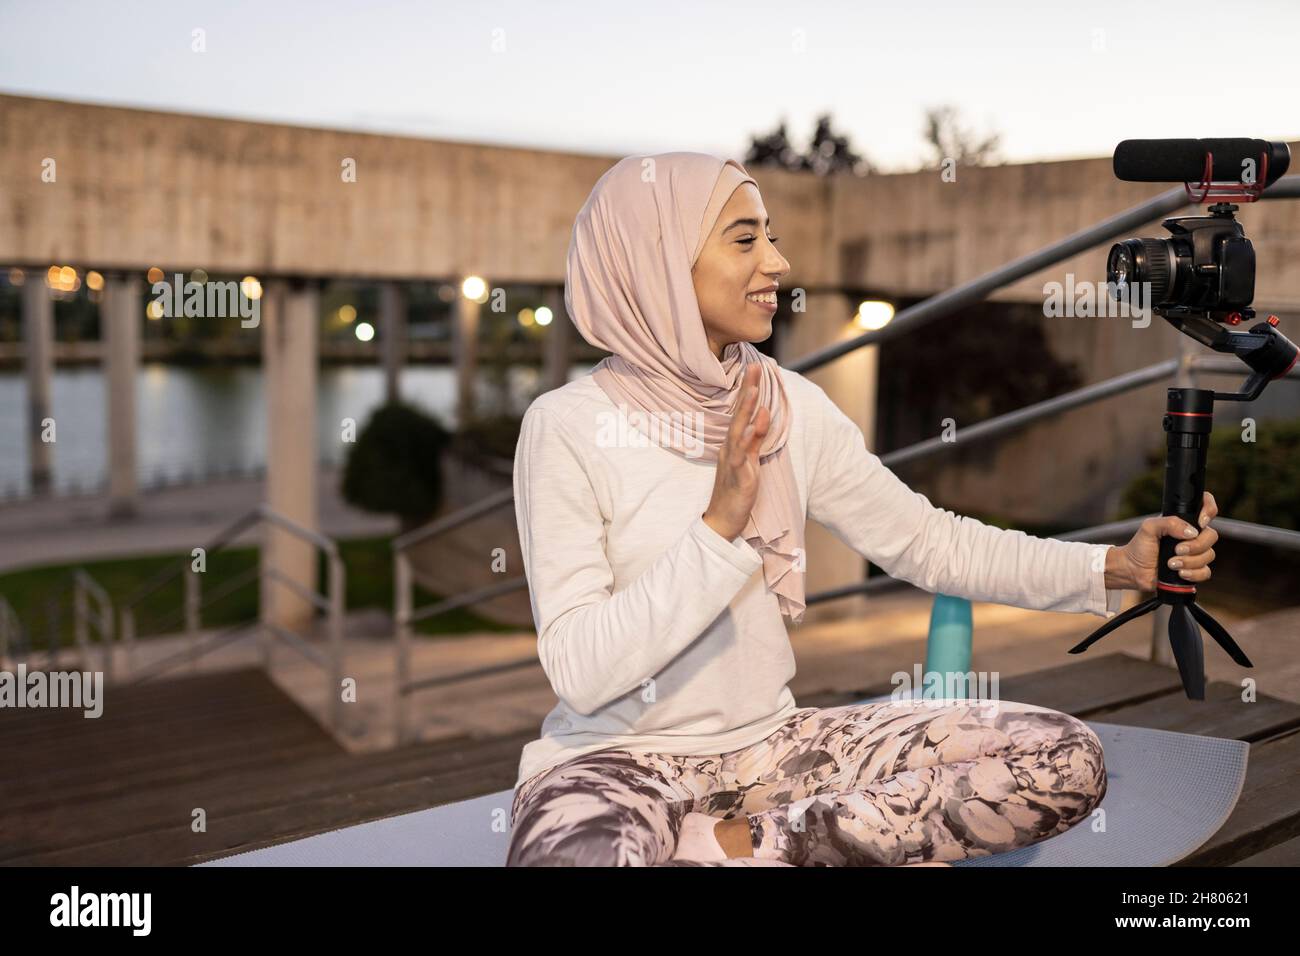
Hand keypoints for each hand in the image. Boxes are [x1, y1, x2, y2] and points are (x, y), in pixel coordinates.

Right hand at [702, 364, 768, 540]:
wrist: (721, 521)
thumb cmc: (734, 491)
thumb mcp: (749, 460)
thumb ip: (756, 438)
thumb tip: (763, 413)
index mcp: (733, 444)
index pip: (741, 413)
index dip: (748, 390)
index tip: (754, 368)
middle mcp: (729, 448)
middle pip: (738, 414)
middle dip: (747, 390)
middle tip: (754, 367)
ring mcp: (732, 461)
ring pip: (738, 430)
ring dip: (745, 409)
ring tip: (753, 389)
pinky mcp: (737, 476)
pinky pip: (741, 455)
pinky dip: (748, 439)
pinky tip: (755, 425)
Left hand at [1106, 491, 1218, 590]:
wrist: (1133, 570)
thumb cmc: (1140, 546)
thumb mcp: (1149, 528)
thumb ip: (1168, 523)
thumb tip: (1191, 531)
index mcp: (1184, 523)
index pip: (1206, 507)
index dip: (1209, 511)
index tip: (1200, 522)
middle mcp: (1192, 537)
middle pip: (1211, 536)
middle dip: (1196, 545)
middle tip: (1177, 550)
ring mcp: (1195, 554)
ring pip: (1209, 555)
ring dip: (1190, 561)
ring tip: (1171, 564)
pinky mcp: (1193, 570)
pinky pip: (1205, 572)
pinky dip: (1194, 574)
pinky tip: (1180, 573)